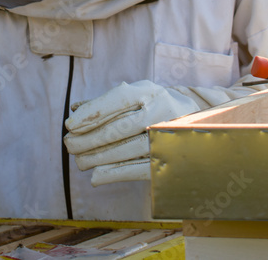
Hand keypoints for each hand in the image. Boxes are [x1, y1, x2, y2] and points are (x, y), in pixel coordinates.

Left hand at [63, 80, 200, 185]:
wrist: (198, 120)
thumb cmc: (155, 105)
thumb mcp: (135, 95)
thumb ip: (106, 102)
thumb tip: (74, 109)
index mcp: (149, 92)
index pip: (117, 100)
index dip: (91, 113)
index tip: (69, 125)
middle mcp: (161, 110)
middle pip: (120, 128)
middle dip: (90, 139)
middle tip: (69, 145)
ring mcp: (168, 135)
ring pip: (128, 149)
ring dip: (99, 158)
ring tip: (79, 161)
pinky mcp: (171, 158)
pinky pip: (141, 168)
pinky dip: (116, 173)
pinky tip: (96, 176)